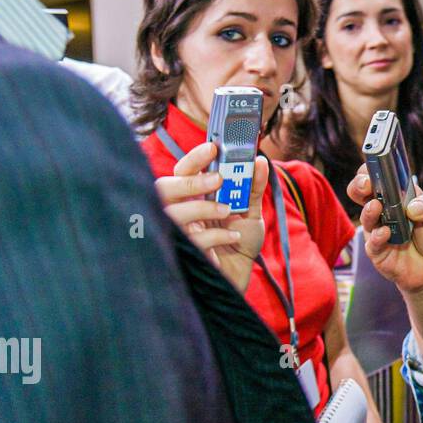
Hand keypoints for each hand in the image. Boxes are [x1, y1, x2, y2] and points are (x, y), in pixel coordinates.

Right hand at [155, 142, 265, 292]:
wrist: (240, 275)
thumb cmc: (238, 242)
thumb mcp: (251, 212)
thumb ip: (253, 188)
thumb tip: (259, 161)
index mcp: (192, 197)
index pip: (183, 171)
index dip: (195, 158)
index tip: (213, 147)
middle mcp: (179, 212)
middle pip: (164, 188)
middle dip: (191, 180)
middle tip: (218, 178)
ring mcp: (178, 234)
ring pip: (173, 214)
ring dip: (203, 207)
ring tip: (228, 210)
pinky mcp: (186, 255)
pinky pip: (192, 241)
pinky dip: (215, 235)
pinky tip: (233, 235)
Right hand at [348, 169, 422, 294]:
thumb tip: (413, 206)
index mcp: (400, 196)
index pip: (381, 175)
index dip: (375, 166)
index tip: (376, 161)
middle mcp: (385, 210)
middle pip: (362, 191)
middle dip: (360, 184)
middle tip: (367, 184)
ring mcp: (378, 229)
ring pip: (365, 215)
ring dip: (369, 209)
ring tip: (376, 206)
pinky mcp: (377, 251)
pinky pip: (372, 242)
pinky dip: (377, 236)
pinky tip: (385, 233)